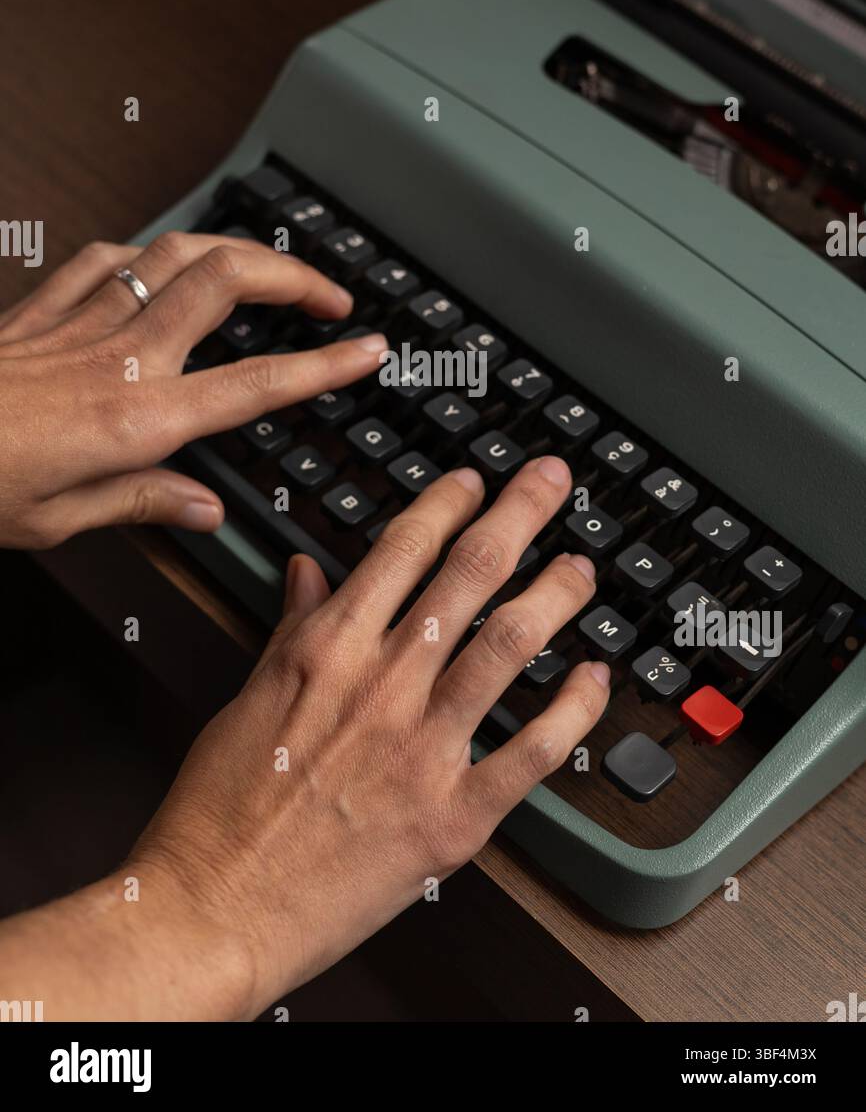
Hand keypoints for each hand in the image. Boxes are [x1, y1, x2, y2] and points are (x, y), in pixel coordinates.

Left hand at [0, 233, 383, 547]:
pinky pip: (109, 258)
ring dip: (237, 250)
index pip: (259, 382)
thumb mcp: (63, 521)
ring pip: (179, 253)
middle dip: (295, 276)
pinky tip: (160, 262)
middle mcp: (124, 356)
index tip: (367, 348)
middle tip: (331, 294)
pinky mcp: (45, 307)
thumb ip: (147, 502)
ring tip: (267, 267)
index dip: (324, 363)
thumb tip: (204, 507)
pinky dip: (149, 252)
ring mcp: (85, 321)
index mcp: (141, 418)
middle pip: (230, 281)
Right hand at [128, 455, 607, 1018]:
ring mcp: (425, 747)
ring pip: (511, 644)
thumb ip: (293, 627)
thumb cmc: (220, 810)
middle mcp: (385, 684)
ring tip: (580, 569)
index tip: (474, 481)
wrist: (216, 907)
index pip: (403, 547)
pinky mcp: (454, 816)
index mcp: (329, 648)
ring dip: (556, 596)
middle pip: (470, 574)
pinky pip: (532, 751)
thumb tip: (309, 572)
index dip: (448, 502)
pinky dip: (572, 710)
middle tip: (550, 481)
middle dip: (519, 514)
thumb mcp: (249, 696)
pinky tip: (592, 679)